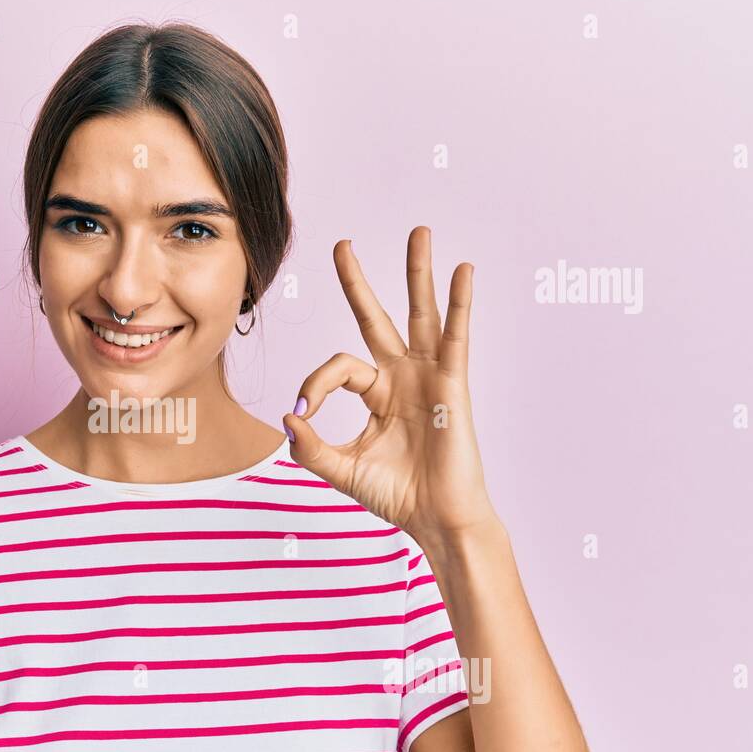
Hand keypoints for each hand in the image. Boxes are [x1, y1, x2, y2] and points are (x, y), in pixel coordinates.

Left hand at [283, 227, 497, 543]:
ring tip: (419, 232)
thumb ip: (312, 447)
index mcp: (376, 394)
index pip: (338, 368)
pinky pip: (455, 336)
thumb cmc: (396, 496)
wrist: (436, 519)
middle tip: (342, 244)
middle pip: (376, 318)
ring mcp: (428, 376)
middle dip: (358, 282)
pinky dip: (460, 303)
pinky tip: (463, 271)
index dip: (315, 384)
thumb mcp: (341, 470)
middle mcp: (401, 377)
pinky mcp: (452, 384)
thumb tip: (289, 416)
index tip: (304, 412)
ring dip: (418, 273)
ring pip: (419, 314)